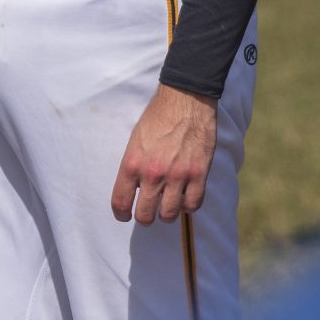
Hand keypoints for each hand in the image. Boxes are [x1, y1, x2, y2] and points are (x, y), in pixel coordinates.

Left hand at [110, 84, 217, 223]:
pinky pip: (193, 205)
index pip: (121, 202)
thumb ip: (134, 166)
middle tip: (148, 213)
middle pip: (146, 215)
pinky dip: (188, 206)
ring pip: (170, 214)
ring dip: (167, 214)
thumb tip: (135, 188)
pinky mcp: (199, 175)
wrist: (185, 102)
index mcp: (132, 164)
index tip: (124, 216)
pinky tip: (185, 198)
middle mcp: (153, 174)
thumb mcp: (135, 141)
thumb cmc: (157, 118)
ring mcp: (177, 176)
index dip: (121, 214)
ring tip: (167, 206)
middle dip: (145, 217)